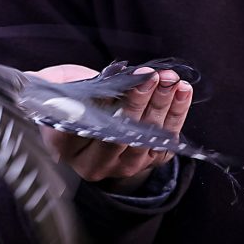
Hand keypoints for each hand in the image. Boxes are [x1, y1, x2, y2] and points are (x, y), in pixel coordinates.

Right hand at [31, 63, 191, 190]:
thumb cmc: (72, 93)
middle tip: (150, 77)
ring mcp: (122, 167)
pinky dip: (177, 113)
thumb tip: (96, 78)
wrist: (91, 110)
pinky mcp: (147, 162)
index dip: (103, 104)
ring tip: (170, 79)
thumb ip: (69, 86)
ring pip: (146, 138)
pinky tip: (182, 90)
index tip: (117, 81)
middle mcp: (93, 164)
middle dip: (138, 102)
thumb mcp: (61, 85)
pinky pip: (166, 140)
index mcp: (64, 147)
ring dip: (162, 105)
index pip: (85, 128)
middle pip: (119, 136)